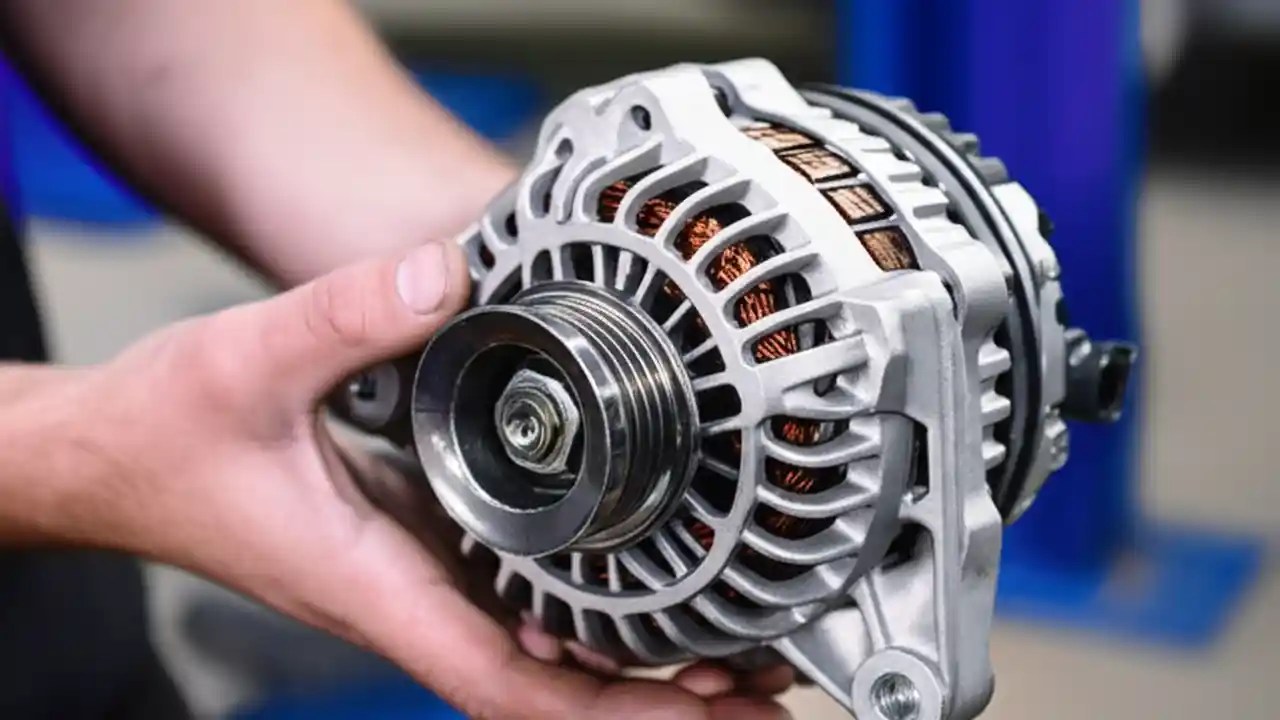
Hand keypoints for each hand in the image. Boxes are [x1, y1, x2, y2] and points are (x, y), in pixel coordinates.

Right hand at [53, 241, 792, 719]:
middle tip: (757, 688)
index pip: (503, 680)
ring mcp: (418, 577)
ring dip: (635, 669)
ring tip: (731, 665)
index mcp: (374, 581)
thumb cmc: (167, 436)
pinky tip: (641, 607)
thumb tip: (449, 280)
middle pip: (548, 688)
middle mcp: (408, 596)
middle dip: (654, 704)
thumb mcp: (246, 360)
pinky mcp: (417, 547)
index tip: (698, 703)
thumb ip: (347, 316)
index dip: (606, 705)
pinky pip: (520, 604)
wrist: (118, 454)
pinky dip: (587, 621)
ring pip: (542, 655)